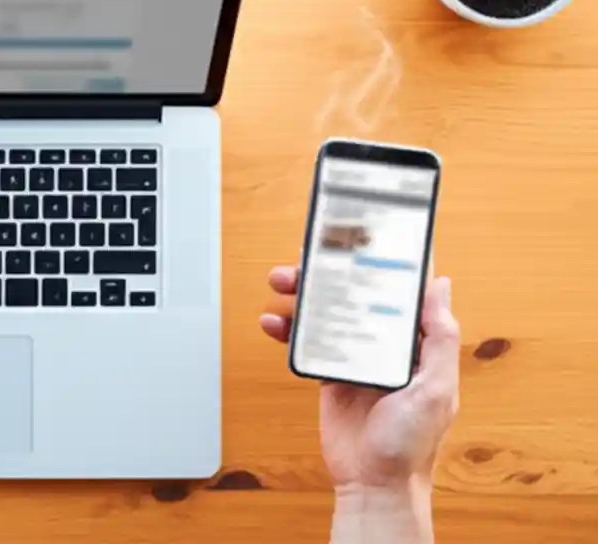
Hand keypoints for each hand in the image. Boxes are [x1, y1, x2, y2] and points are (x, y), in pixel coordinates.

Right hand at [259, 267, 458, 542]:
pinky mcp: (329, 374)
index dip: (389, 261)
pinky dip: (288, 328)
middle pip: (356, 294)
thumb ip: (440, 338)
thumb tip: (440, 287)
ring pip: (327, 311)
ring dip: (303, 293)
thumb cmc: (411, 444)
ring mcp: (356, 358)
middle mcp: (386, 345)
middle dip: (332, 271)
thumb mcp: (436, 389)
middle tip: (310, 255)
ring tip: (281, 281)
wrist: (374, 483)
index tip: (372, 231)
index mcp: (417, 343)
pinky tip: (273, 322)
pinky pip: (307, 341)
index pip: (404, 291)